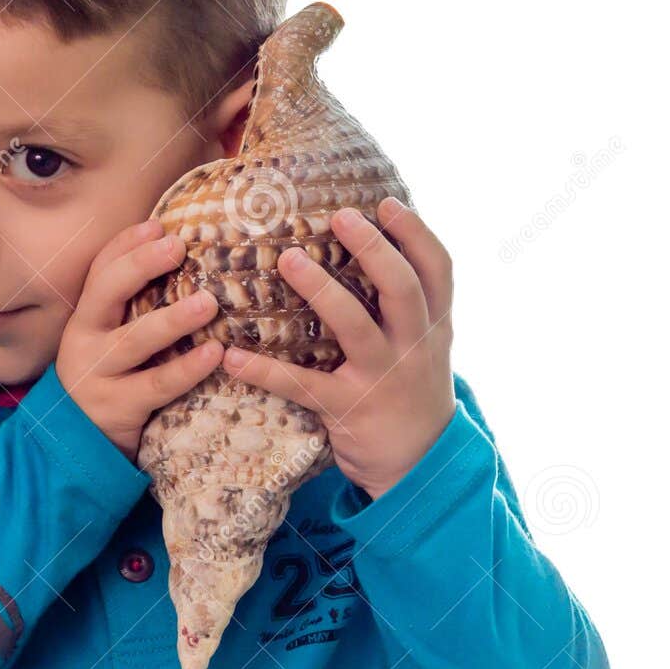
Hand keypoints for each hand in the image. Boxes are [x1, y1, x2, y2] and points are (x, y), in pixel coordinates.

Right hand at [56, 219, 223, 459]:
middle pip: (107, 292)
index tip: (158, 224)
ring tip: (209, 302)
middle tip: (178, 245)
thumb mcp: (107, 340)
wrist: (75, 444)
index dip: (126, 244)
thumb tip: (174, 256)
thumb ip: (130, 307)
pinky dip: (188, 368)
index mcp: (84, 317)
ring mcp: (99, 374)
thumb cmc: (107, 380)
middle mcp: (84, 340)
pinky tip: (216, 354)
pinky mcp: (119, 406)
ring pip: (135, 340)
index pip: (100, 270)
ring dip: (173, 319)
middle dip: (141, 265)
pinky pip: (158, 384)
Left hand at [220, 198, 455, 499]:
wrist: (419, 466)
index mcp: (434, 327)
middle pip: (402, 288)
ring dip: (321, 290)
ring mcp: (382, 379)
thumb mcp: (425, 347)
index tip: (387, 203)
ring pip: (355, 327)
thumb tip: (375, 246)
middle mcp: (414, 347)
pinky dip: (264, 371)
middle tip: (340, 216)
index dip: (416, 234)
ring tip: (288, 259)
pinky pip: (303, 385)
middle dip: (373, 249)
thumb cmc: (411, 392)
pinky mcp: (348, 409)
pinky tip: (231, 357)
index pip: (438, 270)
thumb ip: (410, 306)